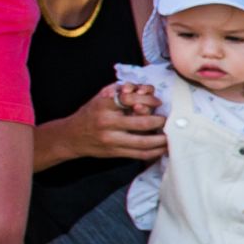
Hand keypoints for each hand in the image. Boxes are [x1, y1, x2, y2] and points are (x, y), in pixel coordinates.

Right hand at [42, 82, 167, 163]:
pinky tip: (164, 148)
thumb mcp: (100, 97)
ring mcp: (111, 139)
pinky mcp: (115, 153)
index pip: (130, 99)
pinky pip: (140, 154)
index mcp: (104, 105)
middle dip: (160, 121)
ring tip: (171, 135)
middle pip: (141, 122)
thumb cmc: (91, 113)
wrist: (71, 137)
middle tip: (169, 119)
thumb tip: (145, 88)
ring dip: (162, 139)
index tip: (158, 101)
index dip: (148, 99)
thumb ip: (121, 90)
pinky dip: (155, 152)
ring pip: (143, 141)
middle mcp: (107, 123)